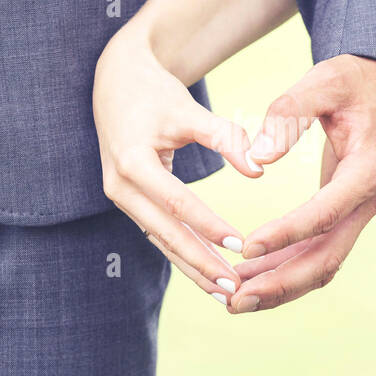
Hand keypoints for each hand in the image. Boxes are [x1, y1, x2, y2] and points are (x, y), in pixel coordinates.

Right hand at [93, 26, 262, 300]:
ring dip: (192, 267)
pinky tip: (207, 274)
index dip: (208, 225)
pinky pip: (159, 233)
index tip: (240, 244)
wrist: (116, 82)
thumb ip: (225, 137)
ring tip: (224, 293)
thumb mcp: (189, 109)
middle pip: (165, 234)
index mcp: (132, 163)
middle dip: (200, 263)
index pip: (176, 203)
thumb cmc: (155, 93)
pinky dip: (183, 253)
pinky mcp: (131, 201)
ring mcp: (122, 198)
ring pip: (161, 240)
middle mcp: (120, 187)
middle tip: (233, 289)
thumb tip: (259, 170)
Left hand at [226, 55, 375, 312]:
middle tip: (235, 300)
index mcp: (367, 170)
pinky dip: (281, 269)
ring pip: (320, 265)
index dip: (288, 233)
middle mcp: (365, 201)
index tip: (248, 246)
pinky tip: (247, 277)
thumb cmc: (354, 80)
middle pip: (326, 258)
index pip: (327, 213)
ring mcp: (355, 213)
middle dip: (280, 284)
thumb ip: (290, 113)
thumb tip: (257, 157)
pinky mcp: (341, 216)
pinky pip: (314, 253)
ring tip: (233, 301)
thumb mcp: (324, 81)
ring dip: (278, 286)